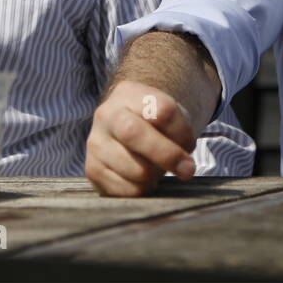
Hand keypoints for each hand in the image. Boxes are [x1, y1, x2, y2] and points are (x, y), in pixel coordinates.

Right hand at [85, 80, 196, 196]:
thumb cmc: (154, 124)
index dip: (182, 132)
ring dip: (155, 174)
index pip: (162, 111)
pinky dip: (144, 189)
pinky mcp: (93, 169)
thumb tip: (185, 168)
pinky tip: (142, 178)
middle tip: (187, 170)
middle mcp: (107, 114)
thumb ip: (182, 134)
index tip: (189, 144)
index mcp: (129, 93)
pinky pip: (127, 189)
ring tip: (156, 167)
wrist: (123, 131)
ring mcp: (96, 142)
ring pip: (135, 168)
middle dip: (166, 155)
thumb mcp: (171, 116)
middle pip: (133, 132)